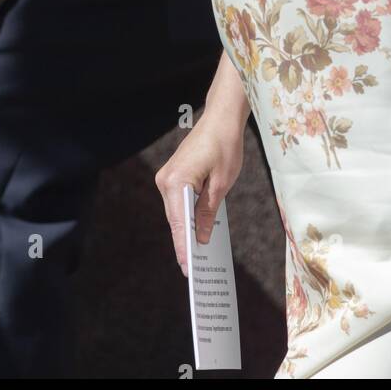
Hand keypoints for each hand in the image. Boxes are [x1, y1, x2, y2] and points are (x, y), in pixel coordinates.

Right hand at [155, 106, 245, 273]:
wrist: (221, 118)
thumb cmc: (225, 146)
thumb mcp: (221, 184)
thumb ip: (208, 213)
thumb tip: (201, 239)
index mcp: (176, 181)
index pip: (179, 223)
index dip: (183, 248)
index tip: (188, 271)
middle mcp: (165, 179)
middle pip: (175, 219)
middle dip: (185, 243)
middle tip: (196, 271)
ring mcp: (167, 176)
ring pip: (177, 211)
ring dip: (187, 230)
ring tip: (199, 256)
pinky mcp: (173, 174)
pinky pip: (179, 201)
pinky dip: (188, 215)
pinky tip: (198, 230)